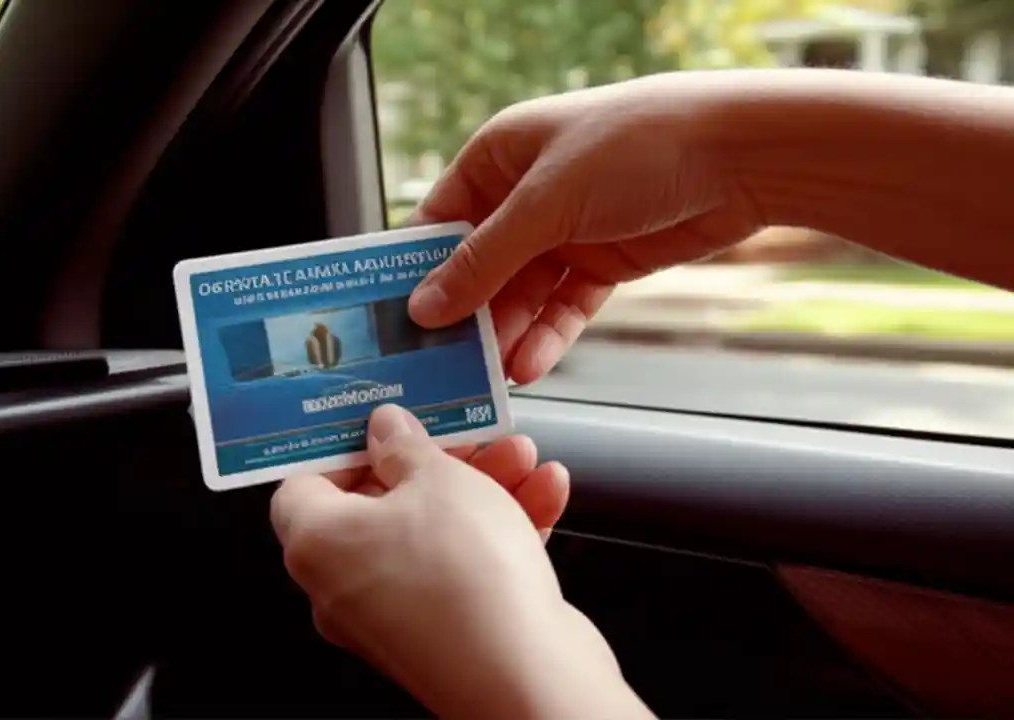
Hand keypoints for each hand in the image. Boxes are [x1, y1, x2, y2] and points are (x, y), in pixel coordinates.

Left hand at [271, 405, 648, 718]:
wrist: (525, 676)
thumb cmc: (466, 579)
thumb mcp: (438, 479)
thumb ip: (407, 446)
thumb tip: (386, 431)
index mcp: (316, 543)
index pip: (304, 483)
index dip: (345, 448)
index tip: (385, 424)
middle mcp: (341, 588)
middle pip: (380, 506)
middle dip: (438, 463)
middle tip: (473, 437)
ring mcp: (390, 620)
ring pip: (430, 536)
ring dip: (480, 491)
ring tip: (524, 460)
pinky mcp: (440, 639)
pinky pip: (461, 573)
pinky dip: (498, 535)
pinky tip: (544, 497)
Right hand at [407, 73, 763, 382]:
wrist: (741, 154)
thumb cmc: (637, 147)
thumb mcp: (545, 204)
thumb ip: (483, 261)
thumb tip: (423, 307)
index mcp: (496, 158)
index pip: (436, 222)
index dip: (415, 271)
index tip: (393, 322)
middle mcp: (524, 195)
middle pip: (477, 268)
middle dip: (462, 316)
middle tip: (439, 366)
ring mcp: (564, 231)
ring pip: (519, 296)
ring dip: (505, 337)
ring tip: (487, 379)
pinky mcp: (601, 263)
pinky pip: (561, 309)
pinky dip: (547, 338)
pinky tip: (530, 368)